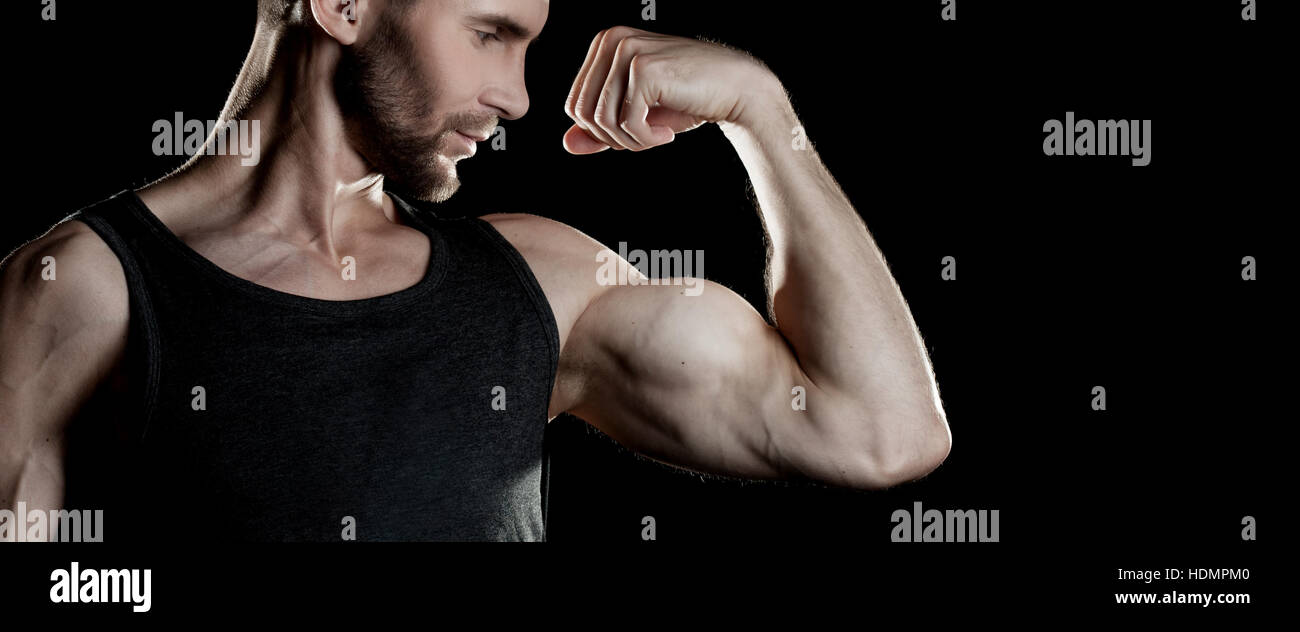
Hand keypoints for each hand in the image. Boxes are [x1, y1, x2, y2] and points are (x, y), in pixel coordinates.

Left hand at [562, 26, 777, 153]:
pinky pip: (625, 123)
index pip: (575, 103)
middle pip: (581, 112)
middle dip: (611, 138)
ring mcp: (627, 51)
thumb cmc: (688, 99)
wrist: (735, 89)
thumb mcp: (637, 115)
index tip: (634, 133)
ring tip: (657, 137)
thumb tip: (567, 145)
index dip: (600, 132)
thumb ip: (600, 128)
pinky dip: (645, 140)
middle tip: (644, 140)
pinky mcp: (644, 69)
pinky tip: (666, 135)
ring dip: (630, 141)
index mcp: (605, 43)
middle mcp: (612, 40)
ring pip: (601, 120)